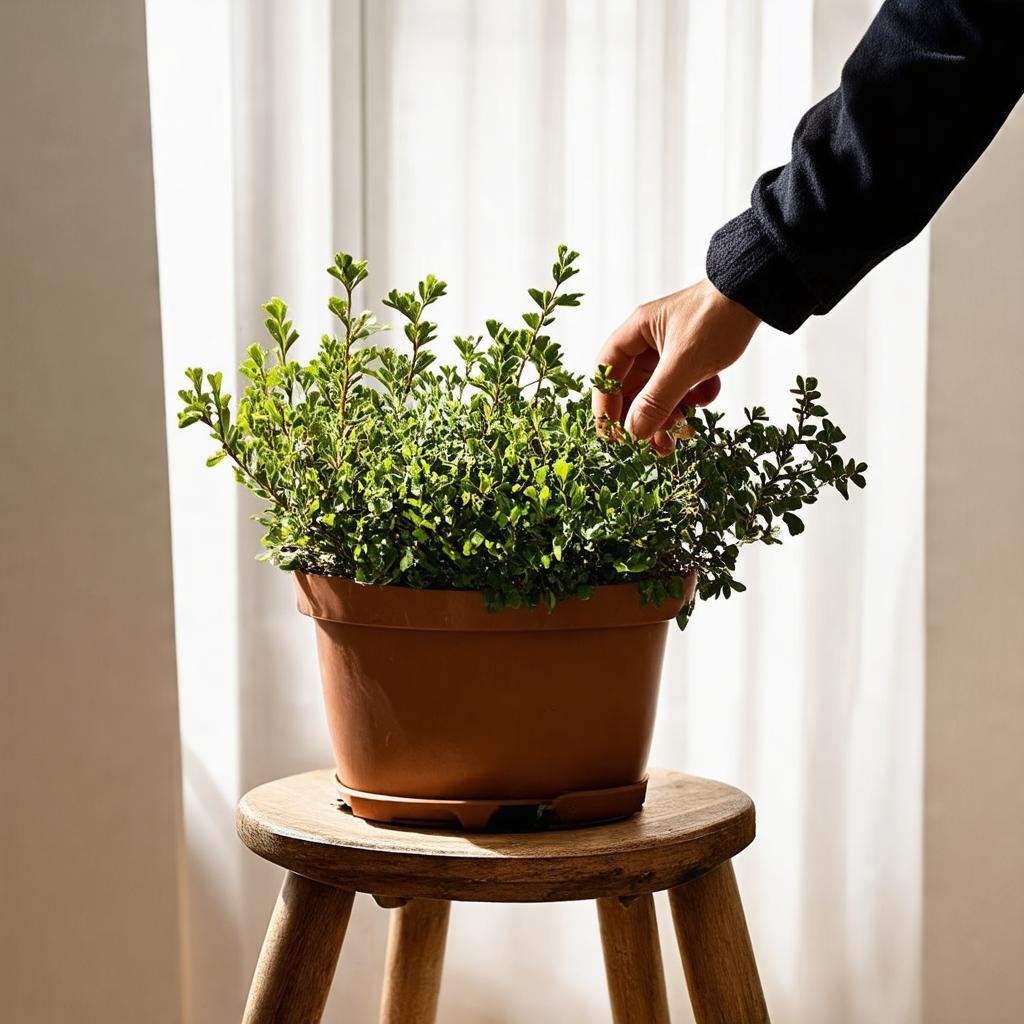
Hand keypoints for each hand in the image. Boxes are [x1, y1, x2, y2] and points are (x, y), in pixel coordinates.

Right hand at [593, 278, 760, 452]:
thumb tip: (634, 433)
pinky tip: (708, 395)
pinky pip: (684, 385)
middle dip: (643, 417)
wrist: (760, 293)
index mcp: (636, 332)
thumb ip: (656, 400)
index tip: (612, 435)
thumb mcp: (684, 364)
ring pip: (660, 390)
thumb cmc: (717, 319)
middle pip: (633, 387)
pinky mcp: (695, 355)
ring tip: (682, 431)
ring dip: (670, 412)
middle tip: (652, 445)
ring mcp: (672, 348)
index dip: (604, 404)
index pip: (606, 372)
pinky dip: (695, 396)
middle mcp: (649, 340)